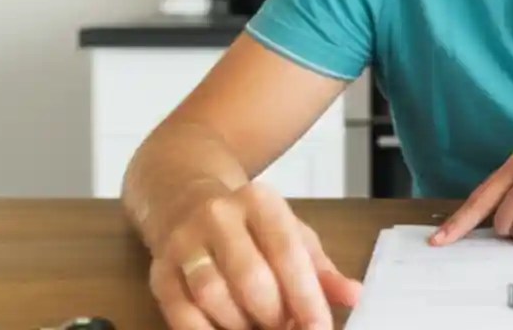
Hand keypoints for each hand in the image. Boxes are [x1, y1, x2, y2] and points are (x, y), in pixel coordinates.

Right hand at [148, 181, 360, 329]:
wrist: (182, 196)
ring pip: (213, 298)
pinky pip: (181, 314)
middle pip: (251, 279)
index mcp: (260, 201)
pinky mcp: (159, 271)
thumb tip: (353, 296)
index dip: (306, 297)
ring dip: (241, 326)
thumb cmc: (249, 224)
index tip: (319, 328)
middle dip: (274, 317)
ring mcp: (183, 243)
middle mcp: (218, 216)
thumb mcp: (290, 232)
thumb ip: (320, 268)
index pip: (288, 253)